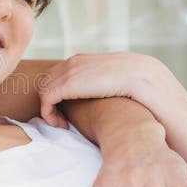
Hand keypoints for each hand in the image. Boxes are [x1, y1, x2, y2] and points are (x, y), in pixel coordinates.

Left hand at [38, 52, 160, 123]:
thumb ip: (99, 85)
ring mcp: (69, 71)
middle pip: (46, 83)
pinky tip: (64, 125)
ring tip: (63, 125)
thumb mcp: (112, 81)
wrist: (143, 77)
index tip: (67, 113)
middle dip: (50, 102)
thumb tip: (96, 97)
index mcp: (82, 61)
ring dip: (49, 111)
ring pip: (43, 91)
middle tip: (62, 121)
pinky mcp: (68, 84)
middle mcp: (72, 63)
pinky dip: (49, 114)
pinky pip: (46, 100)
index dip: (56, 95)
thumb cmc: (134, 85)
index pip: (55, 76)